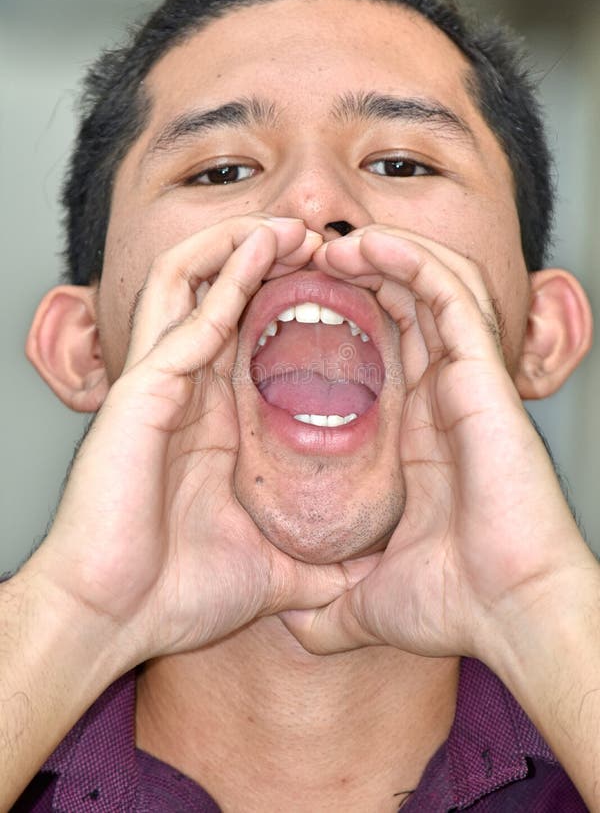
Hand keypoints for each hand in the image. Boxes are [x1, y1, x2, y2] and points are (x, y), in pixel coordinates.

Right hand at [28, 216, 372, 668]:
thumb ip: (314, 566)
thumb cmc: (175, 594)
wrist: (110, 621)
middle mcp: (190, 392)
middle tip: (327, 241)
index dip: (299, 304)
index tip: (351, 290)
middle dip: (274, 258)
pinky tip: (267, 246)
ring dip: (246, 245)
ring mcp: (163, 384)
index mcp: (217, 423)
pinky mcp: (144, 389)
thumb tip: (361, 577)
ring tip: (298, 228)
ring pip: (197, 281)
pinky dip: (226, 274)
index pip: (257, 337)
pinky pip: (185, 313)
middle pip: (227, 295)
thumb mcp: (270, 572)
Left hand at [281, 225, 595, 664]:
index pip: (379, 351)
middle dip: (354, 274)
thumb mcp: (366, 598)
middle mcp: (442, 395)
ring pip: (428, 284)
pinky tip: (361, 248)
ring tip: (327, 245)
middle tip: (302, 260)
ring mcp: (465, 379)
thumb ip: (327, 603)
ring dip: (379, 253)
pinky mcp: (483, 372)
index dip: (338, 320)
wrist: (513, 617)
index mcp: (417, 432)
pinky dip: (409, 260)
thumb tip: (288, 622)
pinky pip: (449, 291)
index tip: (286, 308)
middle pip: (401, 306)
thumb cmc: (455, 606)